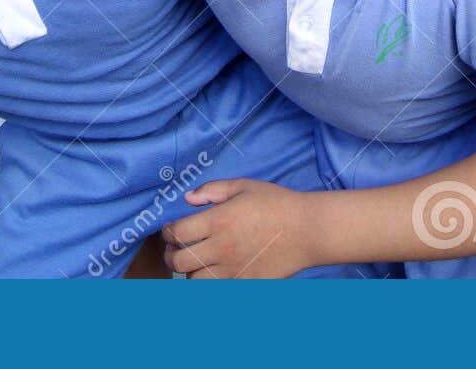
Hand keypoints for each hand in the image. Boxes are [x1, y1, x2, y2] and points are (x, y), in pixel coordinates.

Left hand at [160, 180, 312, 278]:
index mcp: (219, 220)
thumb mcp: (244, 186)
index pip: (177, 233)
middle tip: (176, 250)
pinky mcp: (246, 283)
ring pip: (194, 281)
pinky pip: (217, 291)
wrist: (308, 229)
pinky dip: (210, 284)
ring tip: (196, 263)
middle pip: (179, 262)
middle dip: (171, 256)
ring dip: (190, 273)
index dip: (167, 233)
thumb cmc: (277, 203)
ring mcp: (234, 269)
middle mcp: (222, 247)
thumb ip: (212, 190)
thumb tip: (187, 198)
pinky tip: (215, 273)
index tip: (171, 230)